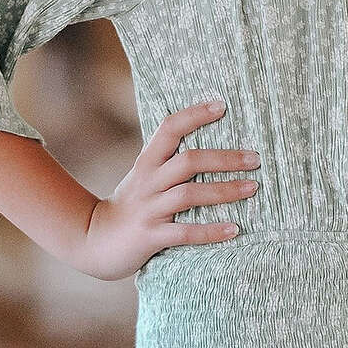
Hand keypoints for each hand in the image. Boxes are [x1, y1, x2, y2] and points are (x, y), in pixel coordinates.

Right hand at [83, 100, 259, 281]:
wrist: (93, 240)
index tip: (222, 106)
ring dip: (225, 191)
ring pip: (190, 194)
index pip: (169, 129)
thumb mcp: (143, 178)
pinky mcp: (150, 236)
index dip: (194, 115)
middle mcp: (148, 182)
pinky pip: (185, 232)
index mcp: (146, 163)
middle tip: (255, 158)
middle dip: (224, 158)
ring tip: (252, 188)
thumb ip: (168, 163)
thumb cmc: (129, 206)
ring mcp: (149, 209)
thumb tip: (211, 149)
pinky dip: (211, 231)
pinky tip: (235, 229)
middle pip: (188, 161)